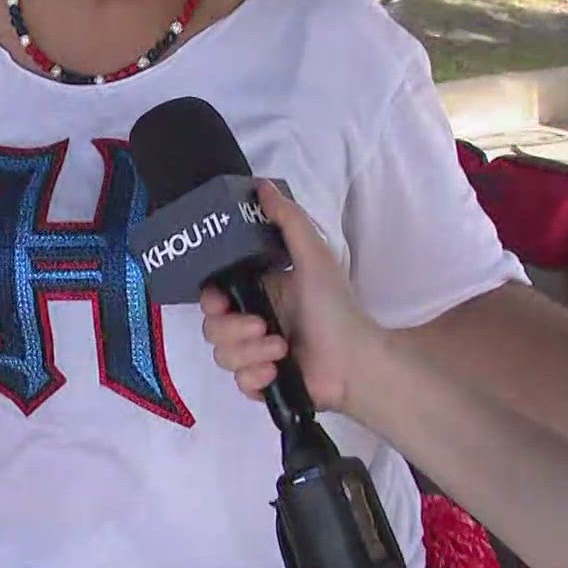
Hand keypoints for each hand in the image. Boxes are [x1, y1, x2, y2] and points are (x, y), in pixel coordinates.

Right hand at [198, 181, 383, 414]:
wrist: (357, 362)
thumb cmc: (335, 307)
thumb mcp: (313, 257)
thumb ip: (288, 221)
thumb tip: (262, 184)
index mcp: (258, 292)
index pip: (212, 295)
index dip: (209, 299)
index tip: (221, 301)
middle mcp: (251, 322)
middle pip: (211, 327)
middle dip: (233, 329)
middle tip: (263, 326)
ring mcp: (255, 355)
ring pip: (222, 355)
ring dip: (250, 352)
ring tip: (281, 350)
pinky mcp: (262, 384)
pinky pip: (238, 382)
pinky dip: (256, 378)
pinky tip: (277, 372)